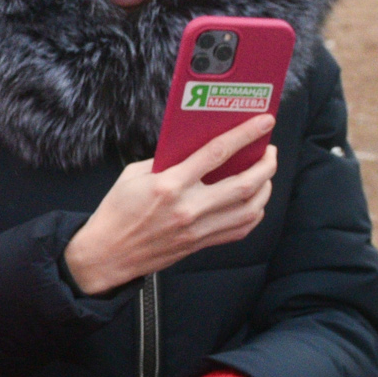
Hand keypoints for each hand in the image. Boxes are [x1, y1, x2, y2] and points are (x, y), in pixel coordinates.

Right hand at [63, 116, 275, 295]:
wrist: (107, 254)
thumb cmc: (117, 212)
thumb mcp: (134, 175)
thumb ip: (166, 161)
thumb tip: (195, 149)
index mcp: (169, 184)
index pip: (217, 153)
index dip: (245, 135)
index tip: (263, 123)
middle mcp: (188, 208)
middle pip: (244, 184)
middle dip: (266, 164)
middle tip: (270, 152)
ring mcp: (197, 229)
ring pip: (249, 209)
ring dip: (265, 189)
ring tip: (264, 175)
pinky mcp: (199, 244)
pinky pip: (239, 230)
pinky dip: (254, 213)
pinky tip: (254, 202)